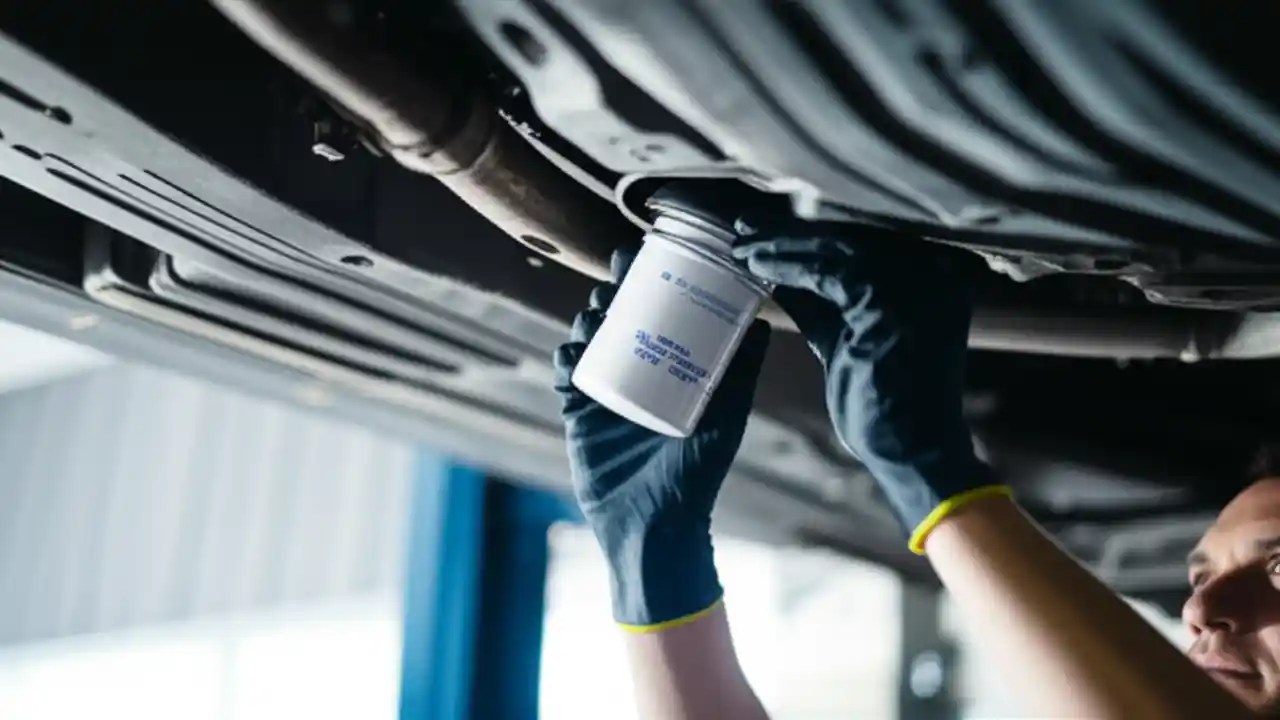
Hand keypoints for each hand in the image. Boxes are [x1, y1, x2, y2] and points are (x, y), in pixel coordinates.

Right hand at [553, 249, 771, 629]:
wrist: (658, 522)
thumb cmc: (697, 472)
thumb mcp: (727, 417)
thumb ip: (742, 372)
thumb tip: (762, 321)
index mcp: (666, 369)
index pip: (654, 314)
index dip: (645, 283)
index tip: (644, 255)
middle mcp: (634, 374)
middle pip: (616, 320)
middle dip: (611, 293)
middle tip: (616, 277)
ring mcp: (604, 393)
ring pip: (588, 341)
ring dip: (587, 320)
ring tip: (598, 312)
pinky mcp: (579, 415)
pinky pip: (567, 378)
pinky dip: (566, 360)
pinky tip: (573, 351)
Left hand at [732, 219, 1004, 553]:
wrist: (913, 451)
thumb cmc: (885, 404)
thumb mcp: (848, 340)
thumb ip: (824, 306)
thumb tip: (783, 276)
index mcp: (933, 279)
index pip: (860, 243)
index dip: (809, 234)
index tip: (766, 231)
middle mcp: (933, 272)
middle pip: (848, 237)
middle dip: (790, 233)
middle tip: (744, 229)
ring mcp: (916, 285)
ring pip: (834, 248)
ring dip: (782, 245)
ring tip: (742, 246)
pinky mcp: (888, 304)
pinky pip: (827, 273)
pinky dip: (789, 266)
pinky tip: (759, 265)